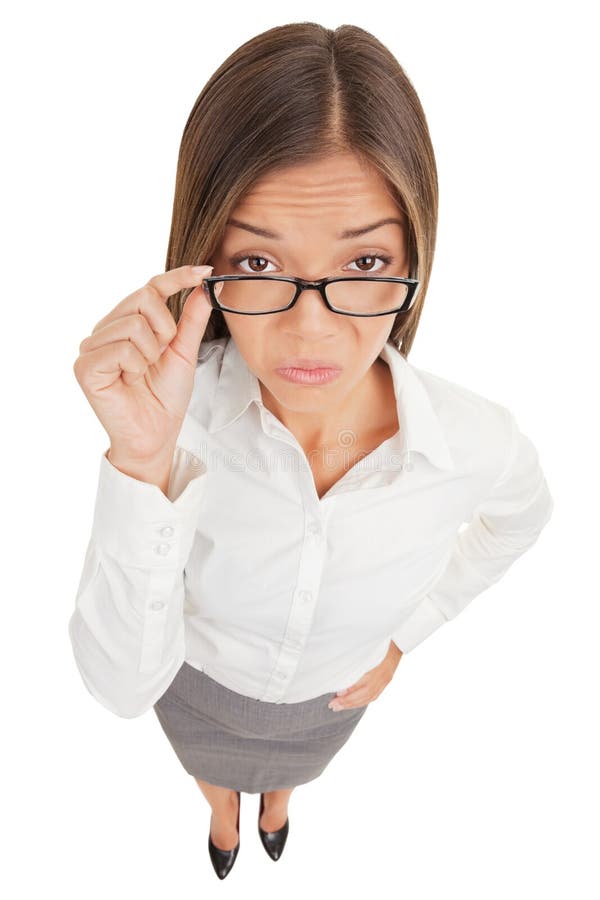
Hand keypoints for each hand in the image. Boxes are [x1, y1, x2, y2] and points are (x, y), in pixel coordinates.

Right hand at [73, 264, 217, 463]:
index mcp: (125, 323)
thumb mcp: (184, 352)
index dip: (177, 277)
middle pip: (143, 299)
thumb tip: (203, 286)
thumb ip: (191, 319)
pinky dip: (135, 366)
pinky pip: (122, 349)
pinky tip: (130, 381)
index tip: (204, 271)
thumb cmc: (165, 398)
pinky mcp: (85, 366)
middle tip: (159, 357)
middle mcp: (105, 330)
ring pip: (135, 325)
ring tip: (142, 373)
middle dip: (165, 330)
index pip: (150, 288)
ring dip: (151, 353)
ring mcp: (91, 347)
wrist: (155, 435)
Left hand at [328, 640, 402, 710]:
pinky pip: (374, 695)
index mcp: (378, 663)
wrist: (398, 639)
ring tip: (339, 707)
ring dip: (353, 703)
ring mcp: (385, 679)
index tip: (338, 693)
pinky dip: (362, 701)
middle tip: (333, 705)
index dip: (351, 688)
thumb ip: (355, 654)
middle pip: (366, 692)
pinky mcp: (386, 681)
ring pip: (370, 696)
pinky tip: (352, 704)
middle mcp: (383, 673)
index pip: (364, 680)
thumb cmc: (379, 640)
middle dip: (348, 700)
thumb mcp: (367, 644)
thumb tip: (339, 664)